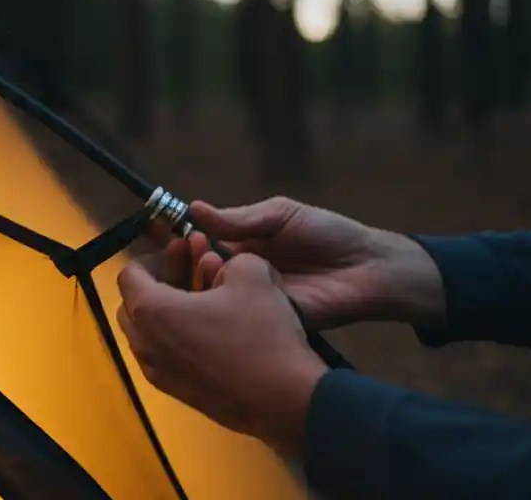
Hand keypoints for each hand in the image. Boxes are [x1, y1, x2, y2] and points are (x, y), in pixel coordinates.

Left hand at [117, 252, 327, 456]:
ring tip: (202, 300)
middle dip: (156, 282)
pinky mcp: (175, 392)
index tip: (182, 251)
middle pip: (131, 303)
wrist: (282, 401)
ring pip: (145, 331)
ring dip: (165, 310)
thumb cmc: (261, 333)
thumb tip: (218, 266)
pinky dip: (174, 337)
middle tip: (190, 271)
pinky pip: (161, 355)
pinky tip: (211, 330)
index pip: (130, 274)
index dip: (155, 256)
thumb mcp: (252, 274)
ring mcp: (157, 373)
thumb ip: (228, 258)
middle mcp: (144, 344)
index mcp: (152, 311)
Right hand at [189, 197, 445, 328]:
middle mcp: (241, 273)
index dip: (181, 241)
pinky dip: (225, 312)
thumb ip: (239, 218)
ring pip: (215, 297)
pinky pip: (239, 319)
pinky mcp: (265, 323)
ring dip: (204, 286)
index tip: (162, 235)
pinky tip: (214, 304)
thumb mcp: (280, 215)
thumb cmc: (327, 234)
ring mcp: (252, 300)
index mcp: (242, 244)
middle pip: (201, 273)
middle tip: (186, 256)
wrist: (367, 269)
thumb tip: (193, 208)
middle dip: (189, 264)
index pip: (201, 243)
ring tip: (205, 273)